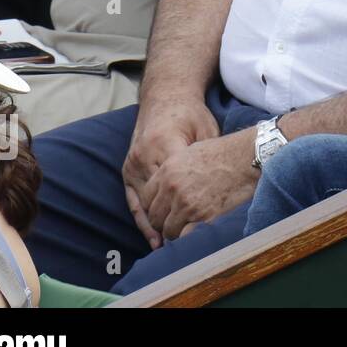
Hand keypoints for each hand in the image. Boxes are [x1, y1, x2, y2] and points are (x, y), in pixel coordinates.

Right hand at [123, 97, 219, 247]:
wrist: (165, 98)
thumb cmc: (191, 115)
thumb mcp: (206, 131)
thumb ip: (205, 158)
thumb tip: (219, 187)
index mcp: (165, 145)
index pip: (176, 185)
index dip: (188, 208)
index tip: (200, 226)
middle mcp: (144, 156)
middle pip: (158, 199)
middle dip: (172, 221)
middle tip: (187, 244)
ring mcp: (132, 164)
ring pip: (143, 204)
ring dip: (156, 226)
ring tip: (171, 248)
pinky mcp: (127, 169)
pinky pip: (132, 201)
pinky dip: (142, 220)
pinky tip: (153, 238)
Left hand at [142, 129, 259, 241]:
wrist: (248, 157)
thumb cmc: (224, 152)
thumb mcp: (190, 153)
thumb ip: (173, 171)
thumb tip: (166, 186)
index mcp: (167, 171)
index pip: (145, 200)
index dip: (154, 208)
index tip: (163, 211)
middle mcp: (173, 188)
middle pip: (154, 218)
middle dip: (163, 222)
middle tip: (174, 222)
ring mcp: (187, 204)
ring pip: (168, 231)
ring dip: (176, 231)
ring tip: (187, 227)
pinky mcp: (204, 217)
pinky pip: (185, 237)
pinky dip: (188, 237)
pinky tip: (196, 232)